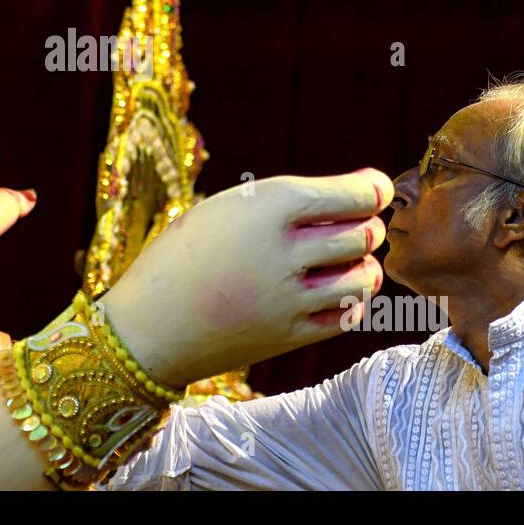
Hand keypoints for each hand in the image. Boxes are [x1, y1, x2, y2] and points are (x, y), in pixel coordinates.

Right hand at [98, 169, 392, 387]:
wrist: (148, 326)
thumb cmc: (184, 256)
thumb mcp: (225, 209)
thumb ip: (286, 200)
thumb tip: (361, 194)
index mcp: (267, 207)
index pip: (353, 195)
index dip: (374, 189)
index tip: (374, 188)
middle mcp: (283, 251)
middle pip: (363, 235)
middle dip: (368, 226)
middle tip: (356, 224)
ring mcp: (289, 298)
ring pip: (363, 277)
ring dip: (364, 265)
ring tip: (348, 260)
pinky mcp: (290, 336)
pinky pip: (347, 316)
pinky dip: (352, 300)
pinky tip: (336, 291)